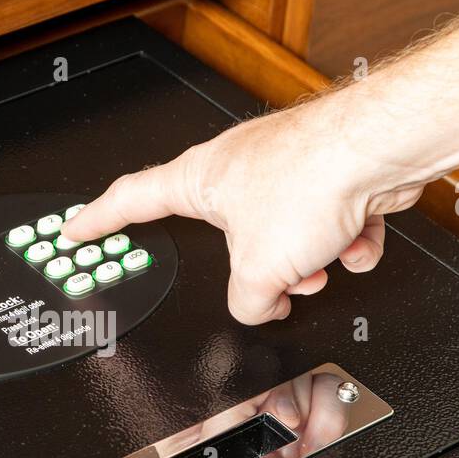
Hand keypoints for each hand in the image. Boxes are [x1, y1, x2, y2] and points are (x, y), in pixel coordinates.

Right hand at [62, 97, 428, 323]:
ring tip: (321, 264)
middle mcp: (238, 168)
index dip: (98, 221)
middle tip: (269, 284)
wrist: (381, 148)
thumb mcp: (260, 269)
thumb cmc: (314, 177)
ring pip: (283, 238)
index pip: (130, 202)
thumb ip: (246, 303)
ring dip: (305, 262)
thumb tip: (255, 309)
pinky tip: (355, 241)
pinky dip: (344, 243)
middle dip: (256, 269)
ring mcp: (285, 170)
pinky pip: (327, 229)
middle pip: (227, 237)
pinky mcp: (329, 177)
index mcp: (198, 179)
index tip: (77, 231)